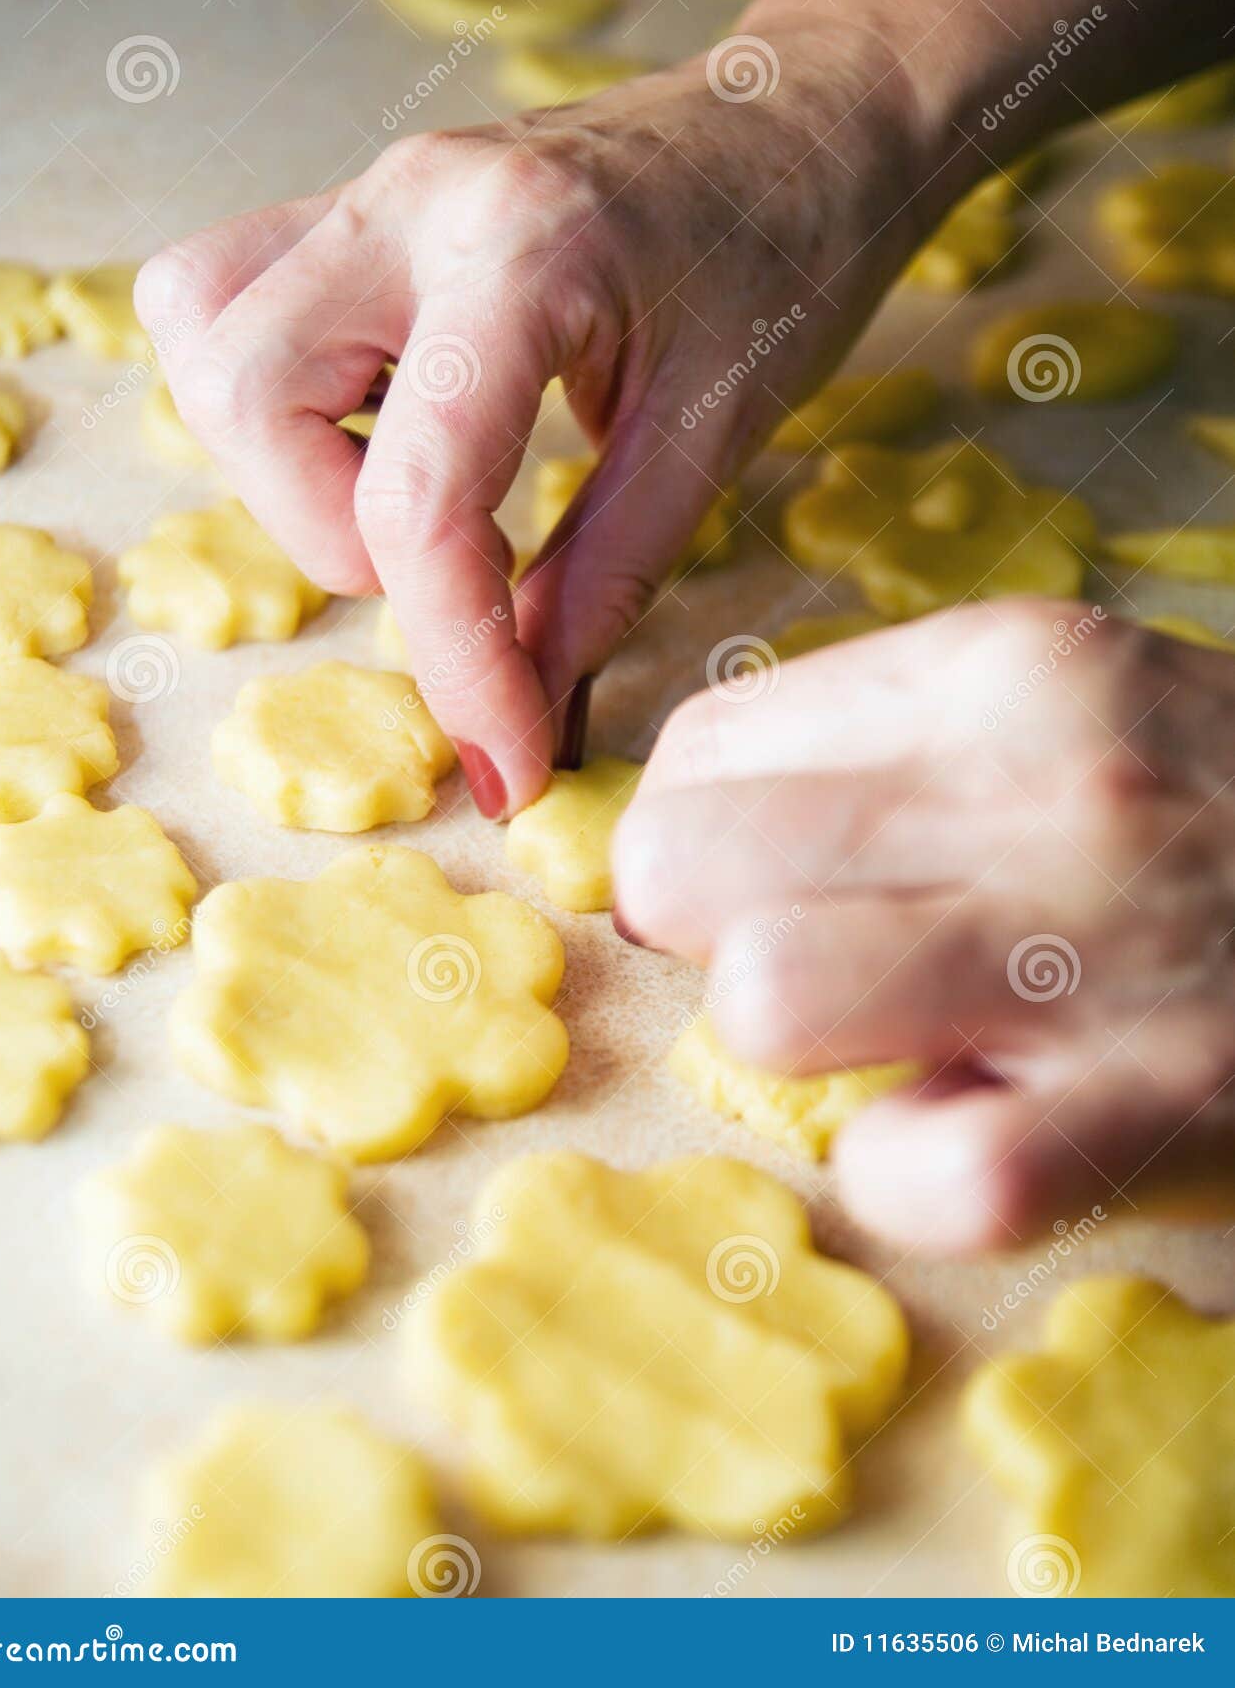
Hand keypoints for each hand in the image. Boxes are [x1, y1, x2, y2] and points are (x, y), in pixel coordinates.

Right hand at [133, 21, 935, 814]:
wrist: (797, 125)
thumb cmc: (784, 254)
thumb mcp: (713, 438)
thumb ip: (601, 584)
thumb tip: (520, 709)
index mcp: (525, 254)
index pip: (420, 497)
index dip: (456, 663)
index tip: (504, 762)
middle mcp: (412, 205)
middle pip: (244, 391)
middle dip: (327, 538)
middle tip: (445, 569)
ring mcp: (368, 195)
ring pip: (202, 333)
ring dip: (279, 466)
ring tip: (411, 499)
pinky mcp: (356, 214)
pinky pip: (228, 300)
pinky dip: (275, 406)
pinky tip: (378, 437)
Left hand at [614, 602, 1234, 1252]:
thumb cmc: (1216, 810)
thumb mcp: (1063, 708)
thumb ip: (871, 744)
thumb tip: (666, 827)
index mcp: (1000, 668)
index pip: (692, 756)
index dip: (701, 837)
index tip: (771, 876)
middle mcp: (1038, 788)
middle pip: (680, 864)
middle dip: (704, 932)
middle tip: (812, 957)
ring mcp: (1096, 955)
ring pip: (767, 998)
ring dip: (799, 1044)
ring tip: (898, 1037)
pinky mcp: (1150, 1117)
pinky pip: (914, 1177)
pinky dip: (917, 1174)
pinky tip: (990, 1131)